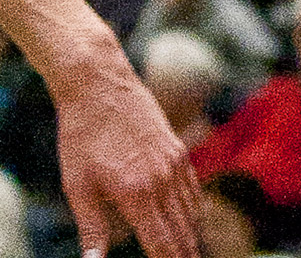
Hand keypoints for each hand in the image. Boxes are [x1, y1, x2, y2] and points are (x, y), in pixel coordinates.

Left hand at [54, 54, 200, 257]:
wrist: (101, 87)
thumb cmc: (82, 137)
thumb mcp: (78, 186)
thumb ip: (92, 228)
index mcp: (137, 193)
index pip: (161, 241)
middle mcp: (163, 180)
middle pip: (182, 229)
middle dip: (185, 253)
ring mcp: (175, 163)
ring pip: (191, 210)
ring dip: (191, 235)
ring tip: (191, 252)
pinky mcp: (178, 150)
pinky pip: (192, 188)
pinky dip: (193, 209)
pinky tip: (190, 218)